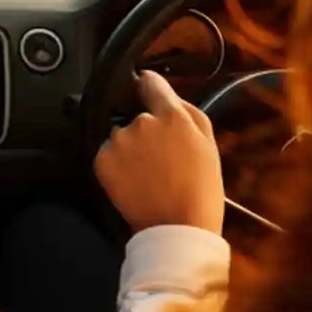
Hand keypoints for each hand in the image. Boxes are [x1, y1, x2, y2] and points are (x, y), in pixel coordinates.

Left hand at [93, 70, 224, 234]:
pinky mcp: (102, 161)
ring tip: (147, 174)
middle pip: (137, 116)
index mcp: (172, 116)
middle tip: (160, 158)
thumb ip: (189, 111)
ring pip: (121, 136)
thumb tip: (167, 94)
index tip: (147, 89)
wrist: (177, 229)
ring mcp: (119, 141)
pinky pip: (107, 154)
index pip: (150, 82)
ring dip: (130, 148)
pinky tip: (133, 181)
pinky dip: (116, 164)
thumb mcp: (208, 144)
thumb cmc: (201, 190)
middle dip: (146, 130)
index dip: (149, 86)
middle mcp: (141, 123)